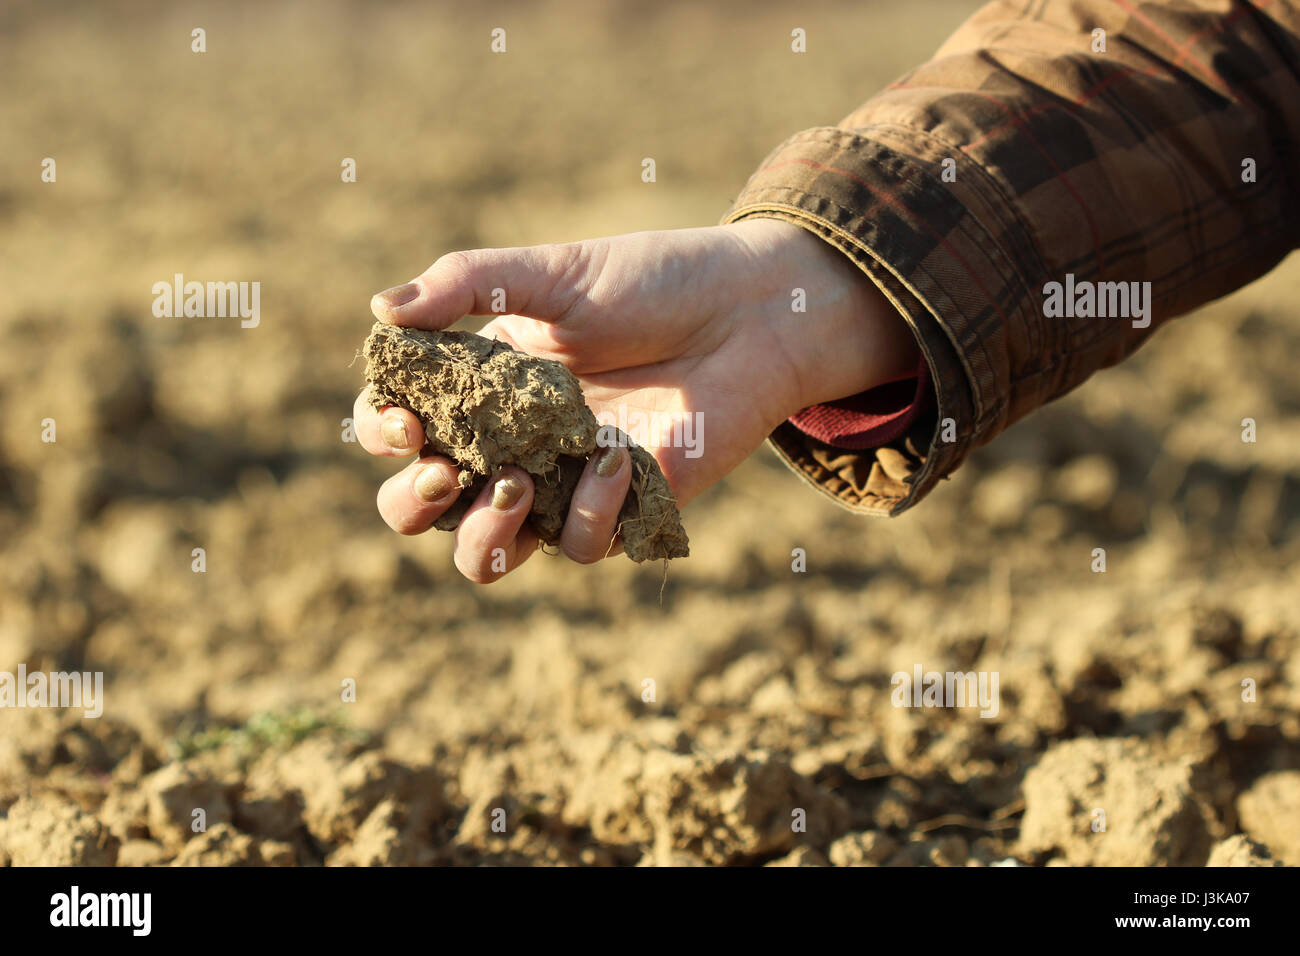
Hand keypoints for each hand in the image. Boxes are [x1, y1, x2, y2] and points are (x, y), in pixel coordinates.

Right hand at [352, 218, 918, 581]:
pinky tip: (618, 456)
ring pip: (489, 556)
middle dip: (414, 506)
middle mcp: (511, 443)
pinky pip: (582, 545)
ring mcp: (563, 484)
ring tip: (516, 485)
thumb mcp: (555, 271)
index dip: (384, 434)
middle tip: (446, 473)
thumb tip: (381, 309)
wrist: (752, 311)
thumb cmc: (652, 283)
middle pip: (426, 510)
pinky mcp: (622, 511)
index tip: (407, 422)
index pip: (400, 427)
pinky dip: (591, 511)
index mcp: (481, 385)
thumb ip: (468, 284)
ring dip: (484, 536)